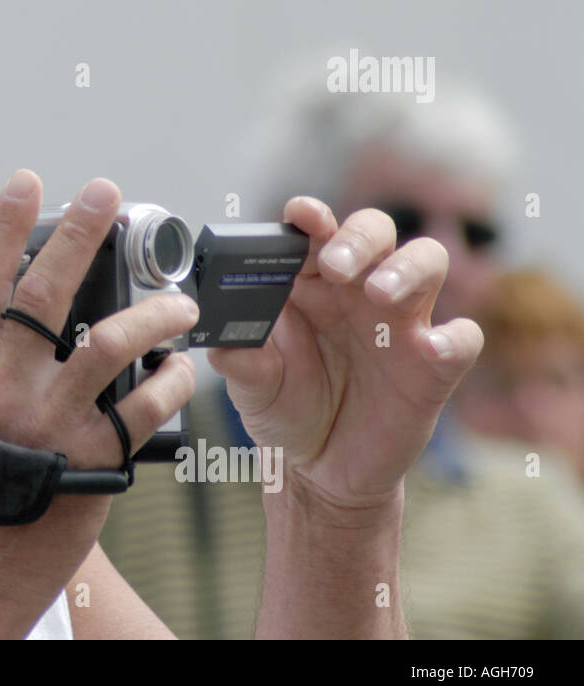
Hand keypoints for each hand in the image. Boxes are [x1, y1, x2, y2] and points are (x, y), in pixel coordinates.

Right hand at [0, 169, 197, 619]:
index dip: (6, 226)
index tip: (28, 181)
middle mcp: (0, 381)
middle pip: (47, 290)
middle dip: (82, 234)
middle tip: (109, 195)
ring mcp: (47, 417)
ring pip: (111, 340)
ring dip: (154, 312)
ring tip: (180, 302)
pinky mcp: (90, 454)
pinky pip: (144, 406)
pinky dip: (171, 383)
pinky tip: (183, 369)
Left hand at [208, 197, 483, 509]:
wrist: (318, 471)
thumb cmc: (284, 410)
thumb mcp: (252, 387)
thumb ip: (241, 362)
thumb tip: (224, 344)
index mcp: (309, 283)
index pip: (315, 234)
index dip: (311, 218)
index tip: (301, 214)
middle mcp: (358, 291)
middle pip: (375, 231)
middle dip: (358, 238)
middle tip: (337, 264)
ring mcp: (400, 322)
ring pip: (426, 261)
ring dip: (406, 268)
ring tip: (378, 293)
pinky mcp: (433, 366)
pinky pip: (462, 337)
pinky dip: (454, 337)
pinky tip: (432, 347)